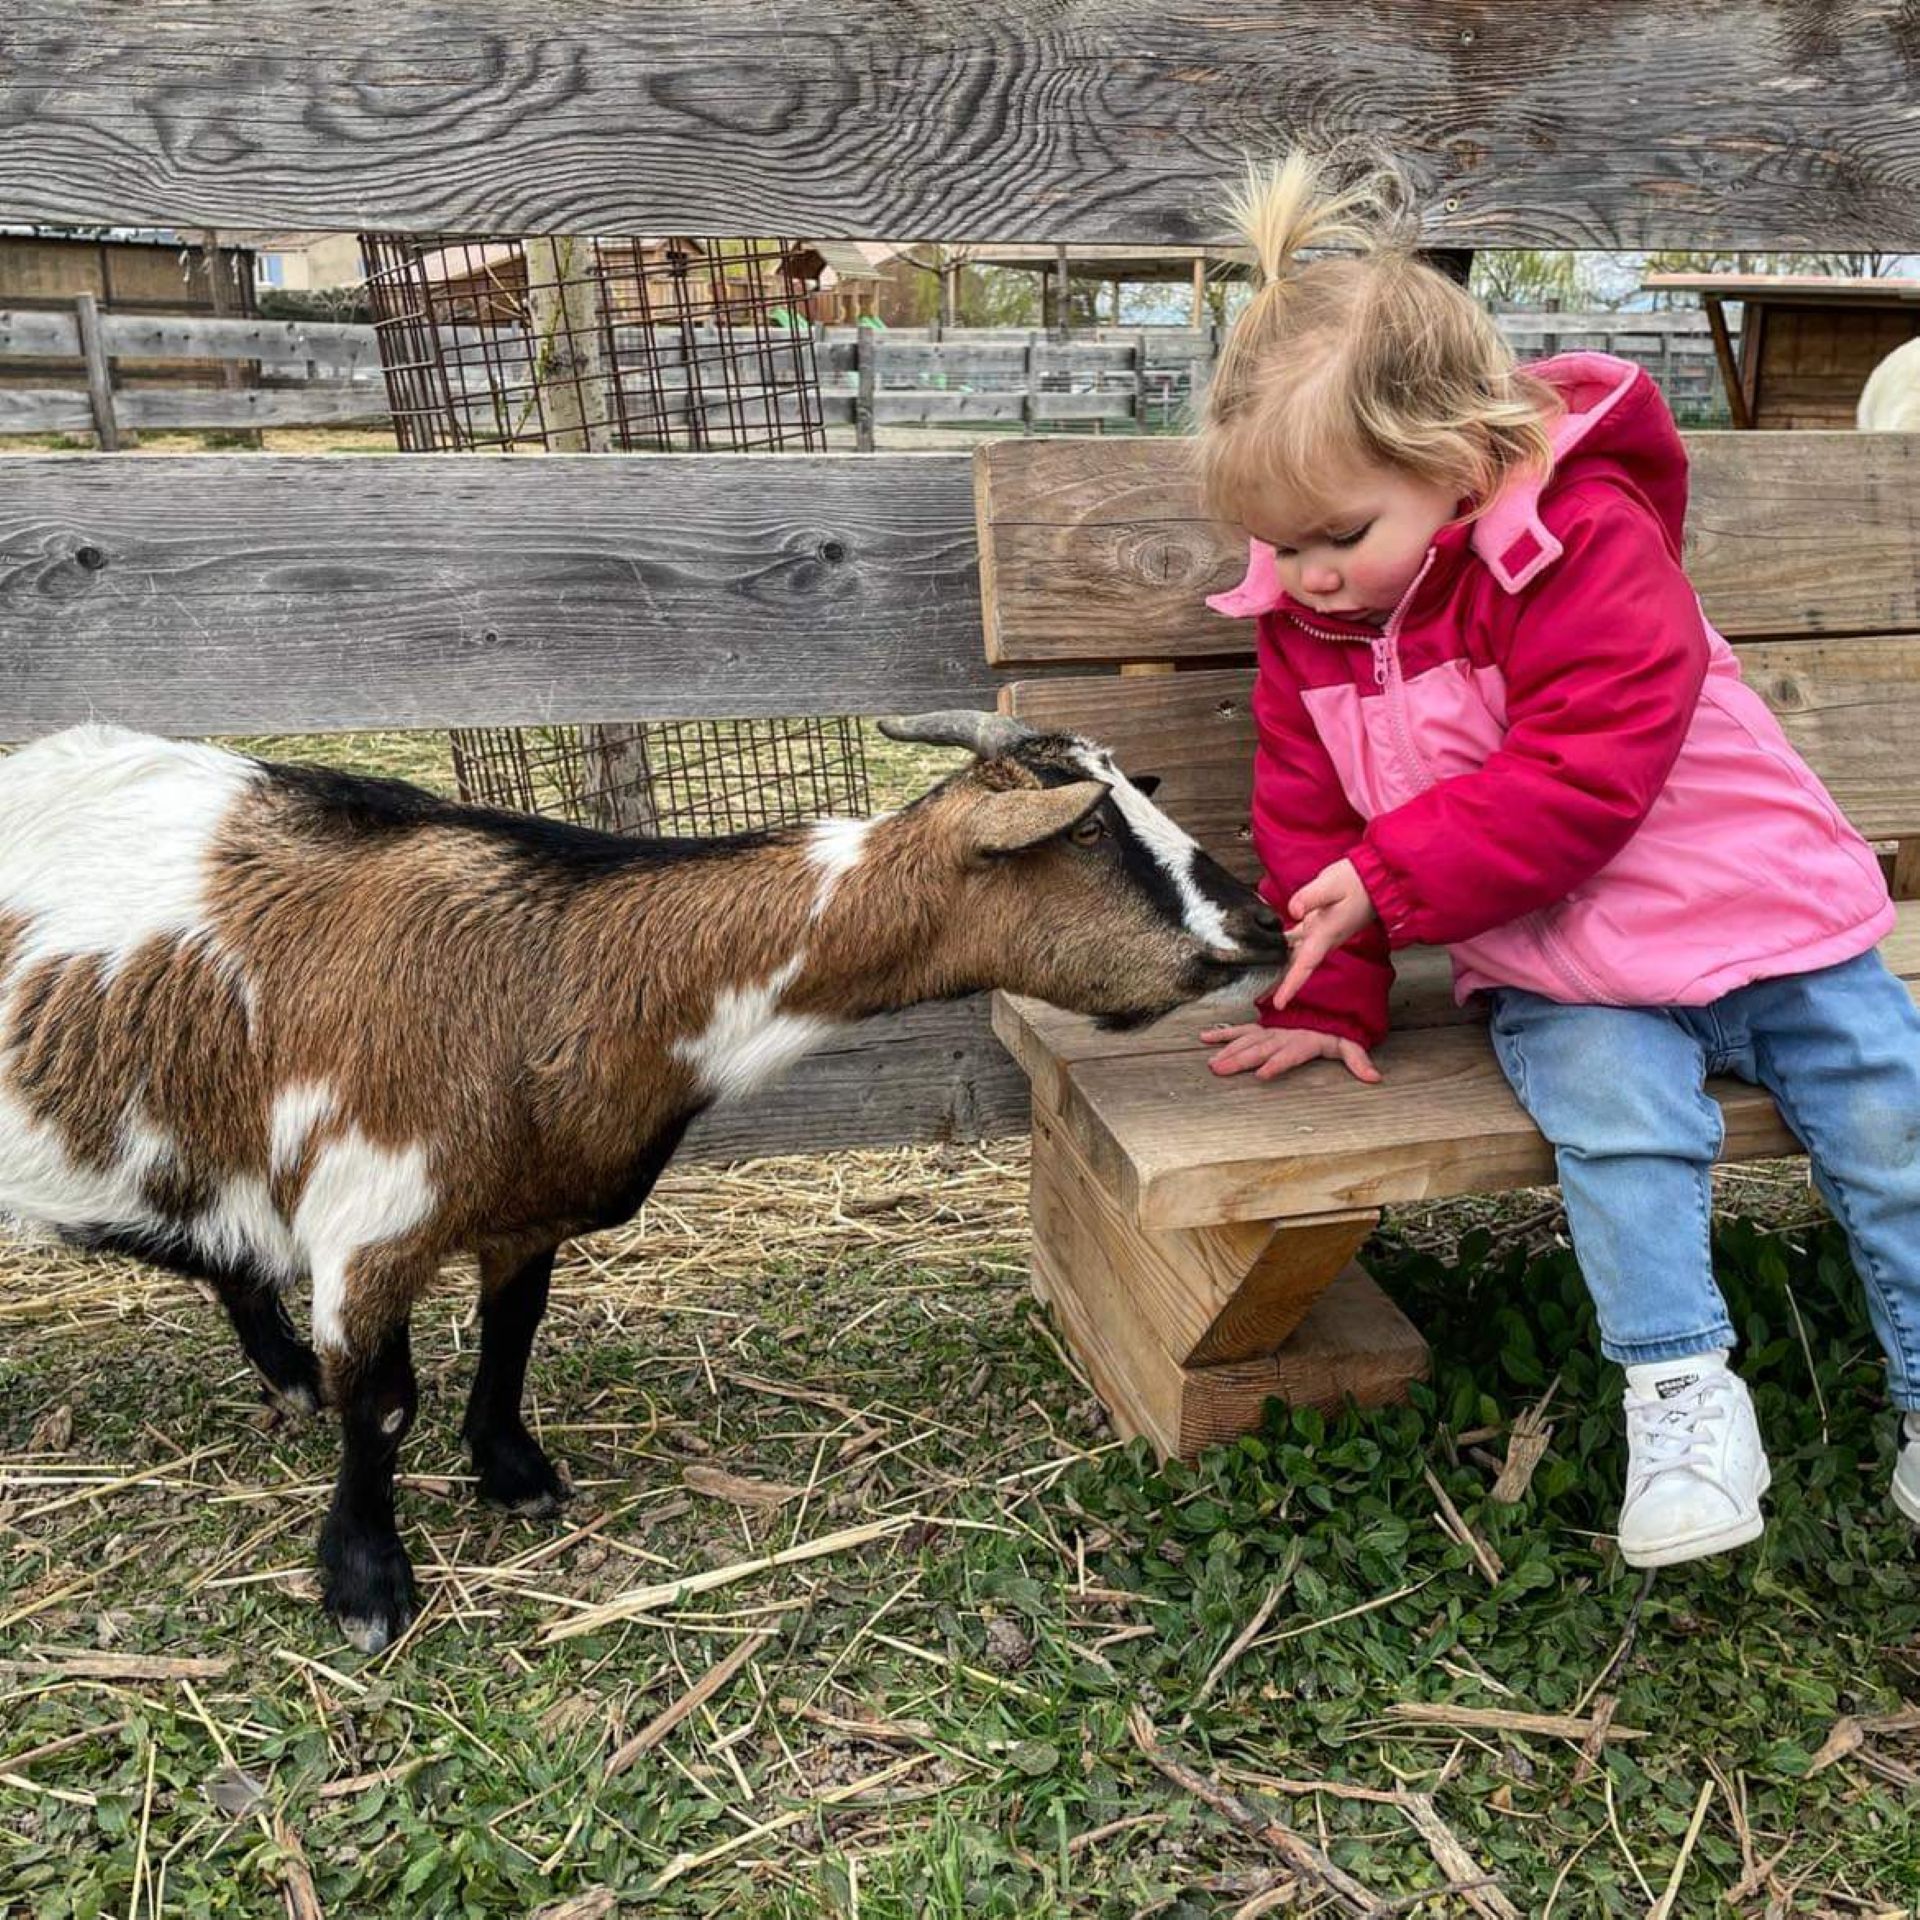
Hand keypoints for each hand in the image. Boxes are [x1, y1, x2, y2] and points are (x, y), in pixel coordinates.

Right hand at [1200, 1021, 1382, 1083]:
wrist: (1327, 998)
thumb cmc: (1337, 1025)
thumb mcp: (1350, 1043)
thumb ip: (1359, 1060)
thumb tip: (1375, 1078)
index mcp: (1303, 1041)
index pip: (1288, 1055)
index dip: (1276, 1064)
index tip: (1261, 1075)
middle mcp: (1283, 1035)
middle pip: (1259, 1049)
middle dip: (1239, 1060)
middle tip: (1220, 1069)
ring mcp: (1270, 1030)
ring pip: (1246, 1041)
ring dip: (1228, 1051)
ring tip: (1211, 1063)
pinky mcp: (1263, 1027)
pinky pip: (1240, 1030)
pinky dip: (1222, 1034)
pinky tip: (1204, 1039)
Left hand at [1273, 858, 1377, 1011]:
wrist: (1376, 879)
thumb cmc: (1356, 882)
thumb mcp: (1331, 884)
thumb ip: (1310, 897)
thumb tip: (1293, 910)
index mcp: (1324, 934)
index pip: (1304, 966)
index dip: (1290, 986)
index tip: (1279, 1003)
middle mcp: (1322, 939)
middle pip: (1297, 966)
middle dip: (1280, 983)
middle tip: (1260, 997)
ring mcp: (1321, 933)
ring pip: (1296, 955)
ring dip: (1280, 966)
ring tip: (1262, 978)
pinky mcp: (1319, 924)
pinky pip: (1298, 940)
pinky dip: (1284, 945)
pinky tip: (1270, 945)